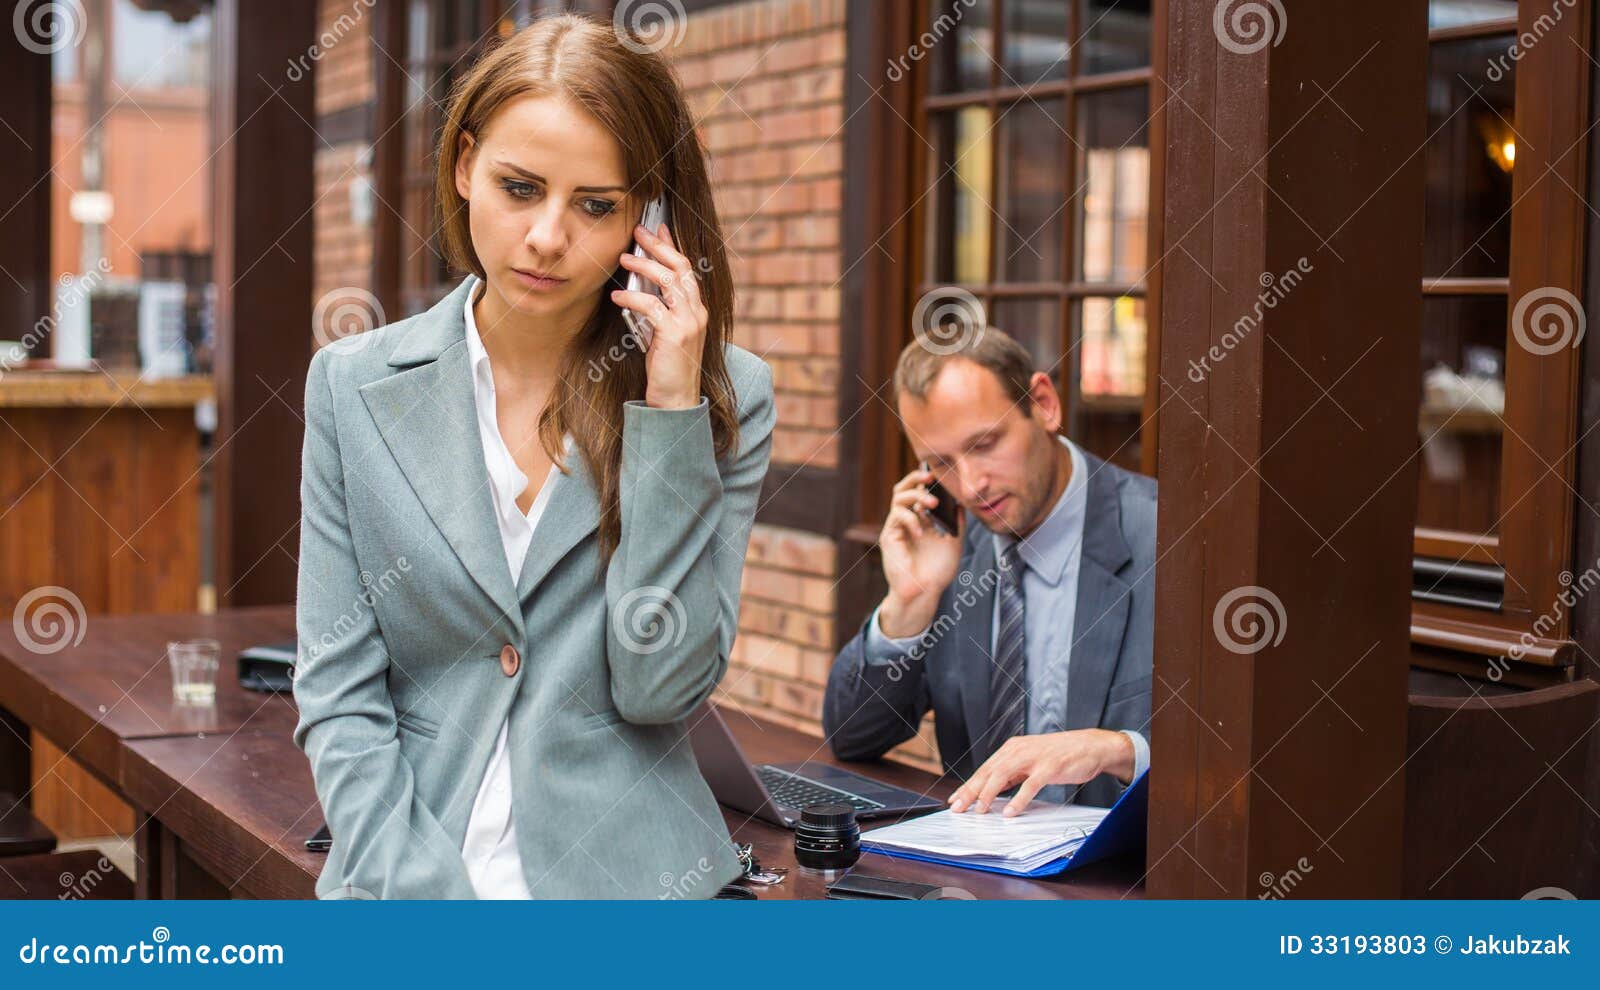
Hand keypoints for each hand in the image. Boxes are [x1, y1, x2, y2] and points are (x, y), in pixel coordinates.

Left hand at [612, 224, 707, 409]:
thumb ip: (659, 311)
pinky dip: (632, 296)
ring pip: (669, 281)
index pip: (687, 270)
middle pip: (681, 268)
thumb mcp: (664, 335)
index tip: (658, 228)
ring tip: (623, 257)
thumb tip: (640, 288)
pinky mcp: (675, 335)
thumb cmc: (667, 370)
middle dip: (659, 246)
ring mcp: (689, 323)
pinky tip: (617, 295)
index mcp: (697, 311)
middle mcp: (697, 313)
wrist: (676, 401)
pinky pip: (652, 306)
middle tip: (638, 231)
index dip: (672, 246)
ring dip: (644, 265)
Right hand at [876, 467, 962, 637]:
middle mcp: (907, 521)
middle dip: (915, 478)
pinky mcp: (889, 536)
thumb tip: (961, 502)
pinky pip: (897, 516)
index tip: (941, 476)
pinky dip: (911, 520)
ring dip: (916, 495)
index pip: (920, 493)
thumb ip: (957, 523)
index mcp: (921, 521)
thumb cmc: (937, 572)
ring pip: (898, 498)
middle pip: (904, 489)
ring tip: (933, 503)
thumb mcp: (954, 543)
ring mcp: (897, 528)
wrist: (924, 593)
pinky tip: (921, 534)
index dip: (927, 482)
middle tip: (930, 476)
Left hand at [948, 729, 1133, 816]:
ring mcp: (1034, 757)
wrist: (1090, 746)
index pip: (984, 769)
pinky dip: (1019, 799)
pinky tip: (1011, 812)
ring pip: (1003, 775)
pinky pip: (1030, 785)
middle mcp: (1018, 750)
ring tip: (979, 811)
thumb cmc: (1059, 755)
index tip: (954, 800)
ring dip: (988, 794)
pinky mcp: (1050, 767)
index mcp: (1012, 748)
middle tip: (957, 808)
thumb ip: (1012, 774)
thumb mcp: (1030, 761)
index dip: (968, 785)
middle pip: (988, 772)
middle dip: (970, 791)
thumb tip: (991, 791)